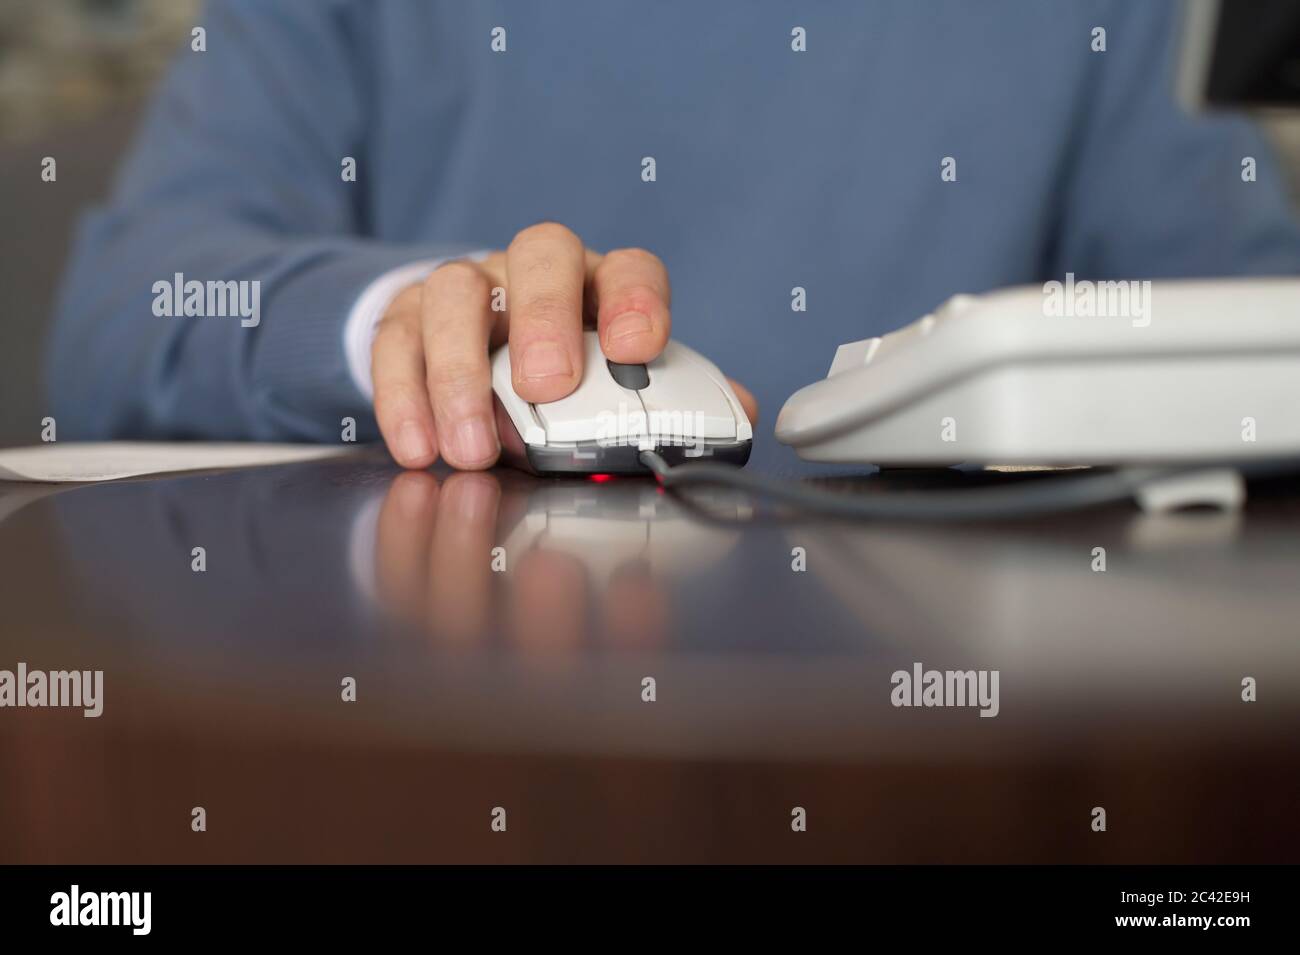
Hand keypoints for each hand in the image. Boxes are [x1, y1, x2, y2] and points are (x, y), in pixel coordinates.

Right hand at [370, 221, 757, 469]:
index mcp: (602, 285)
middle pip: (541, 254)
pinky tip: (419, 449)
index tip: (637, 349)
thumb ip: (676, 400)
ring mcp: (469, 288)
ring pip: (455, 293)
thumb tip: (739, 420)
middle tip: (546, 388)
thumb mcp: (620, 387)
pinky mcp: (405, 317)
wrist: (483, 355)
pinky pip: (395, 341)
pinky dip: (404, 396)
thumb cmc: (568, 377)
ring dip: (460, 374)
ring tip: (472, 450)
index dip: (636, 301)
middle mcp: (534, 272)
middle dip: (545, 319)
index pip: (629, 268)